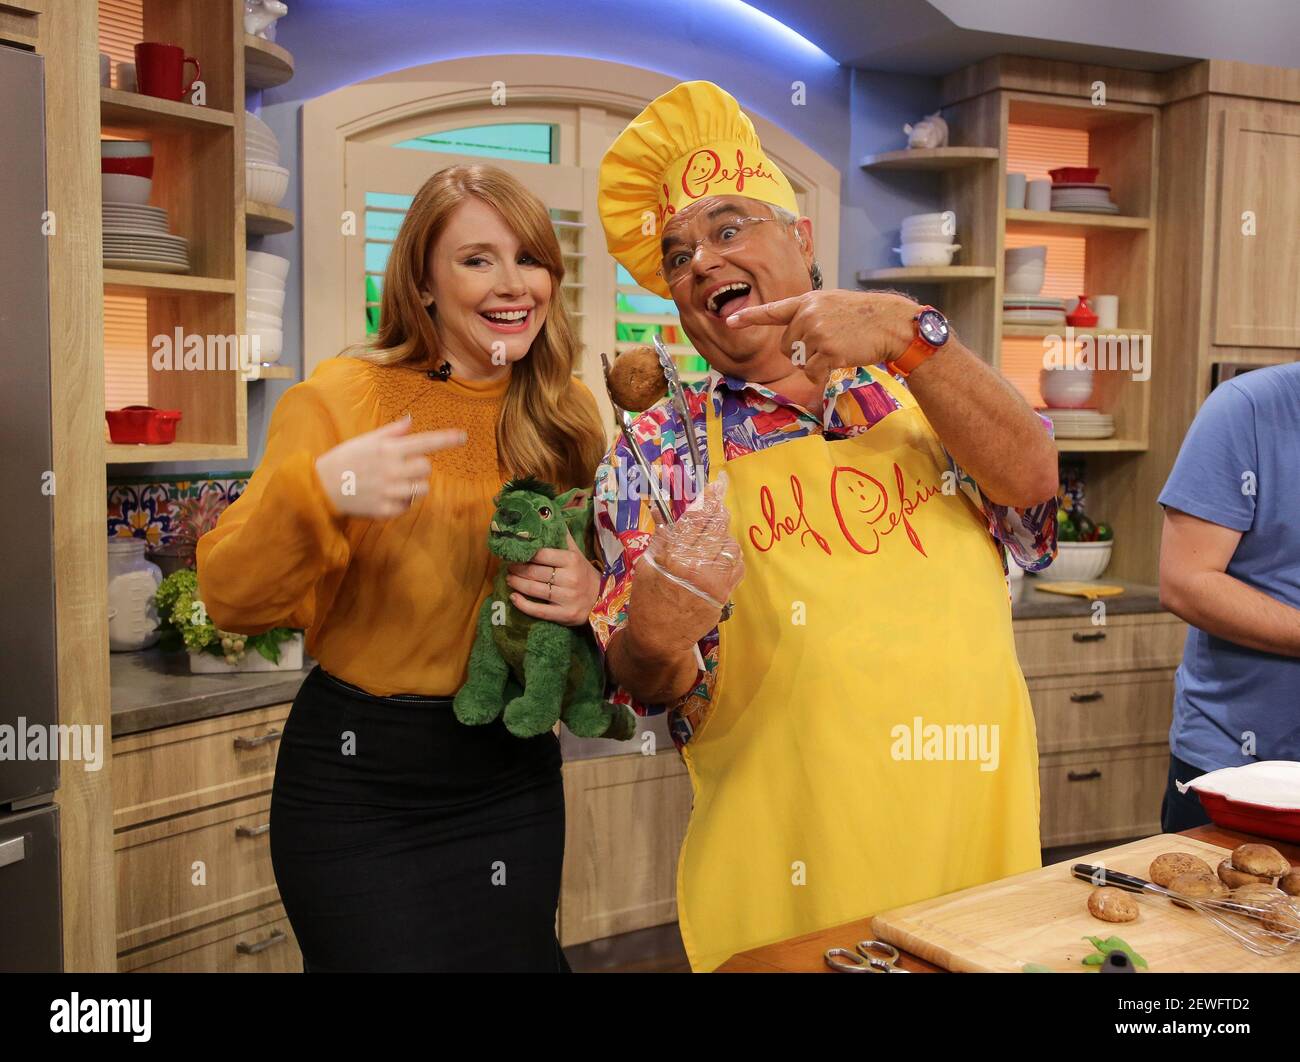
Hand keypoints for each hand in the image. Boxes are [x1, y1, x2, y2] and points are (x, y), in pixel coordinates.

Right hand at [314, 415, 465, 518]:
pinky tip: (386, 495)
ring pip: (422, 488)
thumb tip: (410, 420)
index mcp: (388, 449)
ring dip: (414, 485)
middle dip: (419, 466)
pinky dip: (401, 501)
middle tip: (401, 467)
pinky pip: (408, 505)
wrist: (322, 488)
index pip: (425, 442)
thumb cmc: (346, 459)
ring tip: (394, 482)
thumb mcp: (366, 440)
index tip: (463, 436)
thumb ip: (391, 432)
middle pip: (427, 467)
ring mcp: (389, 492)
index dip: (446, 439)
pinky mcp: (386, 510)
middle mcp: (392, 470)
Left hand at [507, 528, 601, 625]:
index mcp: (571, 560)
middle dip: (517, 569)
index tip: (514, 553)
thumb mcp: (577, 554)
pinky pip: (538, 610)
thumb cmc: (584, 574)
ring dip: (517, 583)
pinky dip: (522, 604)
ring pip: (534, 590)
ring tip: (509, 579)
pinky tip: (513, 598)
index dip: (525, 554)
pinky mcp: (564, 615)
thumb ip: (562, 538)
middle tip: (508, 566)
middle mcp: (570, 578)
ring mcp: (567, 598)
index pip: (541, 554)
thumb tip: (547, 516)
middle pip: (534, 572)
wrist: (602, 600)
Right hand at [625, 478, 744, 657]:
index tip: (717, 485)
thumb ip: (660, 536)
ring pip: (730, 544)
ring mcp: (716, 581)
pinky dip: (732, 554)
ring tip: (713, 533)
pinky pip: (738, 565)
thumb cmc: (647, 600)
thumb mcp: (646, 565)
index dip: (708, 499)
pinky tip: (721, 553)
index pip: (696, 519)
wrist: (659, 638)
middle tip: (719, 498)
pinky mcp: (726, 593)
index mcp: (675, 557)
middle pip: (718, 527)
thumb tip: (662, 509)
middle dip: (719, 510)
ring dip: (723, 534)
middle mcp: (699, 567)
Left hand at [725, 290, 920, 384]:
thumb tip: (794, 340)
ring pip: (799, 362)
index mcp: (807, 302)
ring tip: (838, 350)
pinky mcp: (827, 350)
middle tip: (829, 344)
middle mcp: (807, 315)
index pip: (773, 310)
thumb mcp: (833, 304)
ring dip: (815, 364)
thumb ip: (810, 315)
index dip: (750, 317)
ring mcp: (816, 332)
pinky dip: (822, 376)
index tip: (730, 320)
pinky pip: (812, 373)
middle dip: (803, 353)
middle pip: (786, 347)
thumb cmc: (865, 318)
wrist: (891, 323)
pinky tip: (839, 363)